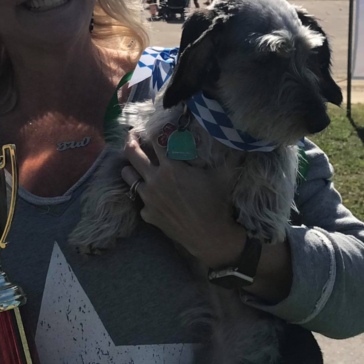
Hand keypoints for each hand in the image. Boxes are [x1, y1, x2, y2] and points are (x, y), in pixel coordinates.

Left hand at [122, 134, 245, 268]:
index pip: (155, 140)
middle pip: (132, 153)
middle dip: (130, 140)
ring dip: (131, 167)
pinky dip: (144, 194)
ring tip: (136, 163)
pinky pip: (140, 199)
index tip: (154, 126)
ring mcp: (148, 198)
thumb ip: (229, 154)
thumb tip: (236, 136)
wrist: (210, 237)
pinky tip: (153, 194)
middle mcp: (155, 180)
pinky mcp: (147, 214)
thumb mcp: (224, 176)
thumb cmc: (217, 204)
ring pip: (127, 176)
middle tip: (132, 134)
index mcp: (171, 168)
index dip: (154, 130)